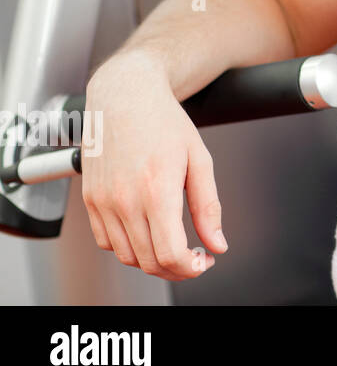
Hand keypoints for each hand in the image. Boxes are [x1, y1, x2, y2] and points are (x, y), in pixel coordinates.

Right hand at [81, 51, 227, 279]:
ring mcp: (103, 202)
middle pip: (148, 262)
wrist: (125, 97)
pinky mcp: (90, 201)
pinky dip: (128, 247)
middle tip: (195, 257)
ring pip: (127, 256)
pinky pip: (106, 242)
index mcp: (156, 190)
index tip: (204, 261)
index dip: (191, 268)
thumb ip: (209, 207)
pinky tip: (148, 232)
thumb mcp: (200, 160)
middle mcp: (125, 200)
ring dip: (152, 261)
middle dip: (176, 269)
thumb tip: (217, 243)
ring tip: (174, 245)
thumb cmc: (163, 122)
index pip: (170, 254)